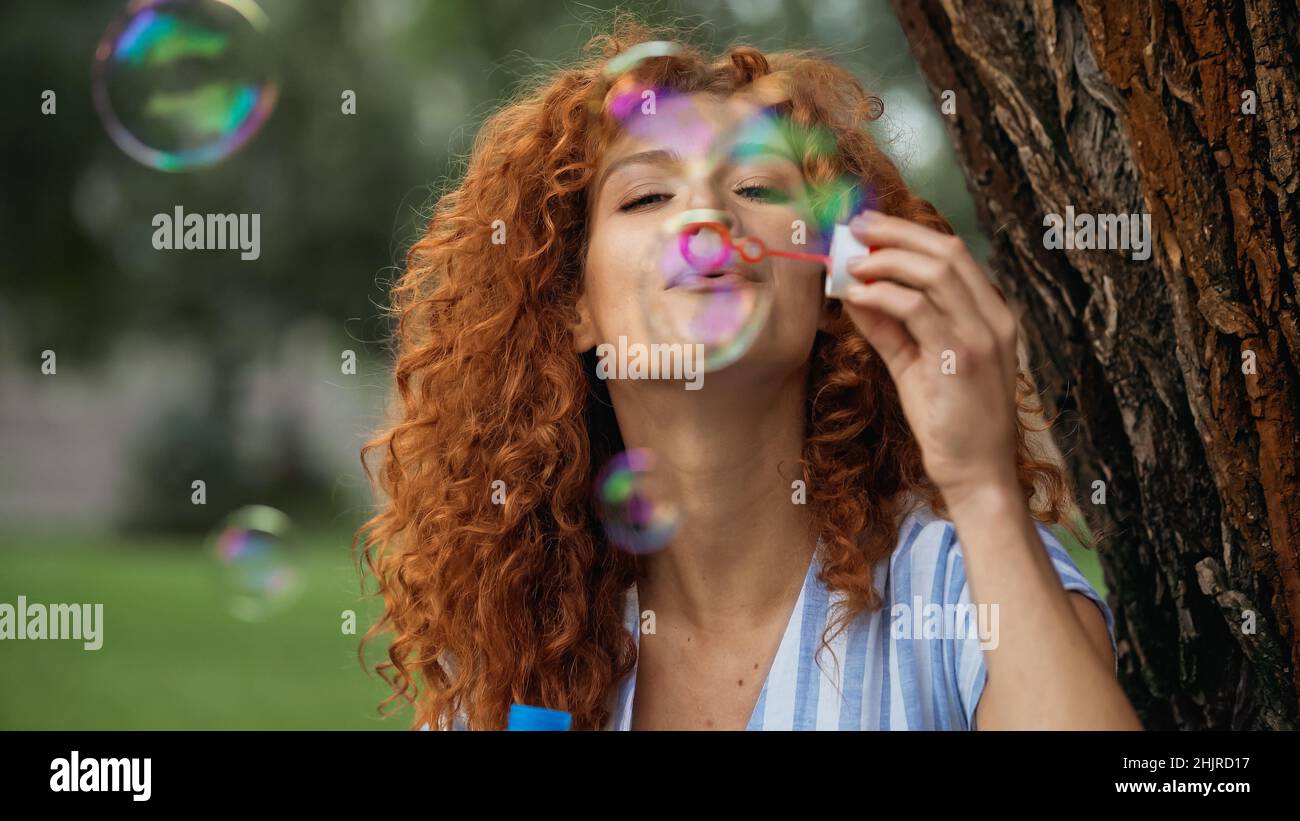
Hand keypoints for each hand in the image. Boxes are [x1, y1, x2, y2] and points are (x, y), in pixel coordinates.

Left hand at [841, 212, 1020, 506]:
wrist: (975, 473)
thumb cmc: (948, 421)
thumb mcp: (914, 363)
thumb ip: (887, 325)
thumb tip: (853, 289)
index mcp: (990, 314)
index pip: (953, 255)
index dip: (908, 234)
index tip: (869, 228)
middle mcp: (994, 317)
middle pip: (947, 251)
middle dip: (896, 233)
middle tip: (855, 229)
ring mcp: (982, 336)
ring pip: (936, 271)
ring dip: (887, 260)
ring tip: (851, 264)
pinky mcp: (962, 357)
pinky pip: (919, 309)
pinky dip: (884, 295)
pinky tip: (857, 296)